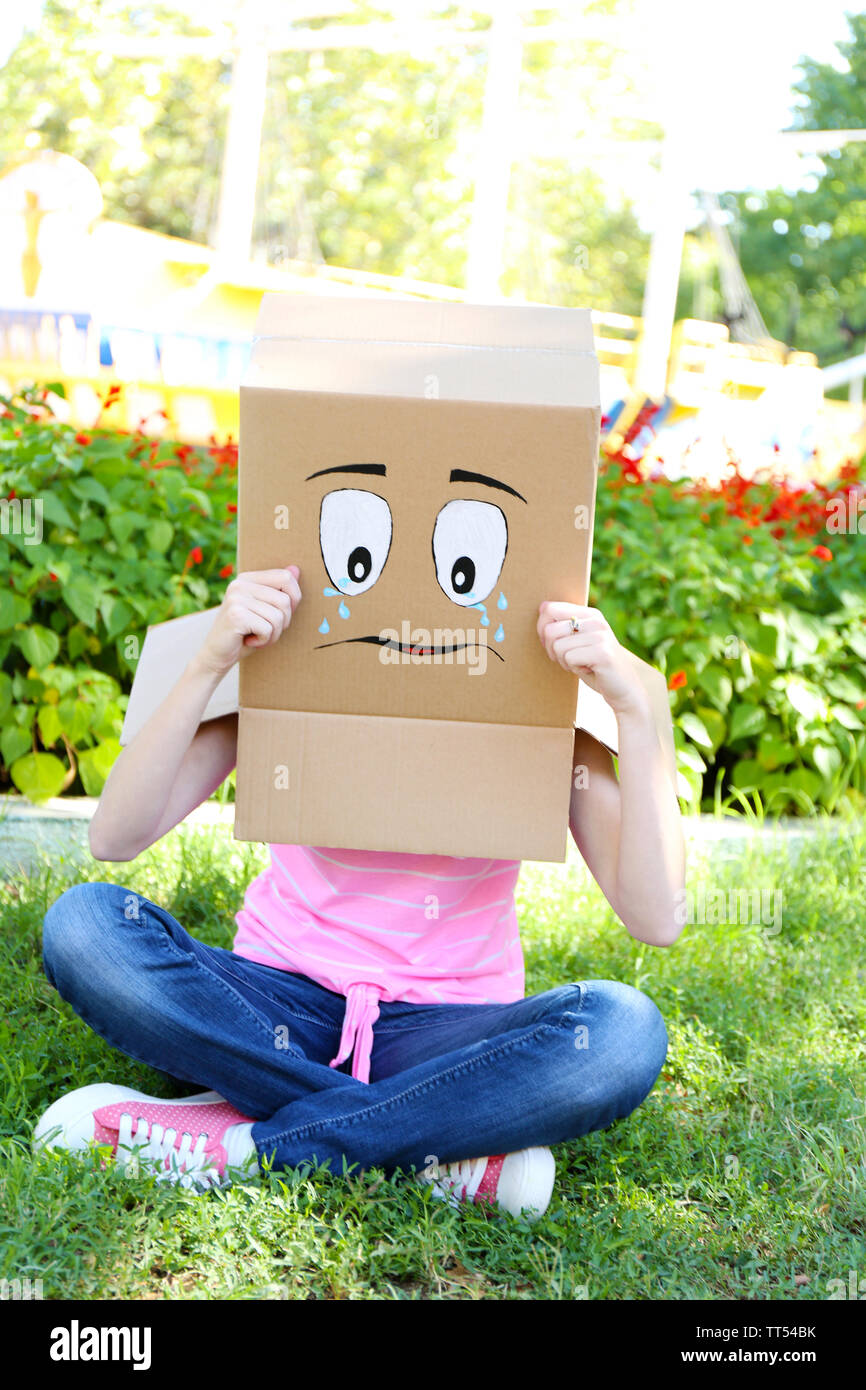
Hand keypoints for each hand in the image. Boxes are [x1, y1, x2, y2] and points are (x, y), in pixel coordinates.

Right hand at [195, 566, 301, 676]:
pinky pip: (268, 629)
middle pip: (285, 600)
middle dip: (283, 622)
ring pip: (278, 616)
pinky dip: (264, 640)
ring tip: (256, 635)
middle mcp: (240, 584)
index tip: (280, 614)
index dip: (294, 599)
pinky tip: (249, 640)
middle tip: (264, 629)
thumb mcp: (265, 610)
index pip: (286, 577)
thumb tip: (296, 568)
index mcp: (247, 579)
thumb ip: (279, 591)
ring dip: (273, 634)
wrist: (217, 655)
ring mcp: (236, 598)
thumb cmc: (245, 633)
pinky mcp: (236, 615)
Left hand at [537, 601, 647, 715]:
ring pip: (558, 647)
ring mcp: (601, 636)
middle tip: (568, 659)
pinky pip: (569, 658)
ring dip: (564, 661)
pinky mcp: (602, 653)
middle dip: (551, 650)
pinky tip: (589, 669)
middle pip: (550, 630)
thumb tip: (542, 608)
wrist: (624, 689)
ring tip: (581, 664)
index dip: (542, 630)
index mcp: (590, 614)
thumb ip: (564, 625)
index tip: (553, 644)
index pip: (550, 609)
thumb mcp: (579, 641)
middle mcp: (596, 621)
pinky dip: (574, 668)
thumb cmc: (595, 666)